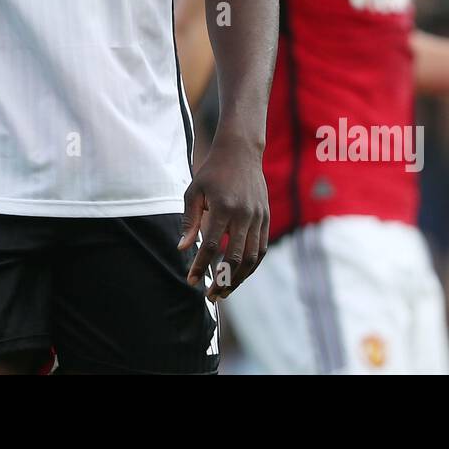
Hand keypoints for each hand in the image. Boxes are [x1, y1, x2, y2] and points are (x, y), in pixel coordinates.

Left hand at [178, 134, 268, 300]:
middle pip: (234, 258)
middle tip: (211, 296)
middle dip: (222, 280)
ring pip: (251, 258)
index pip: (212, 246)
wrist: (240, 152)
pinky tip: (240, 275)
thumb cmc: (212, 172)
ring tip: (225, 291)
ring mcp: (258, 217)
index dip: (201, 267)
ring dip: (239, 279)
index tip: (192, 281)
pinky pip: (261, 249)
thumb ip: (189, 221)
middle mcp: (243, 214)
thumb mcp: (194, 192)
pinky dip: (252, 266)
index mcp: (223, 207)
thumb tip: (183, 249)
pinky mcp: (266, 218)